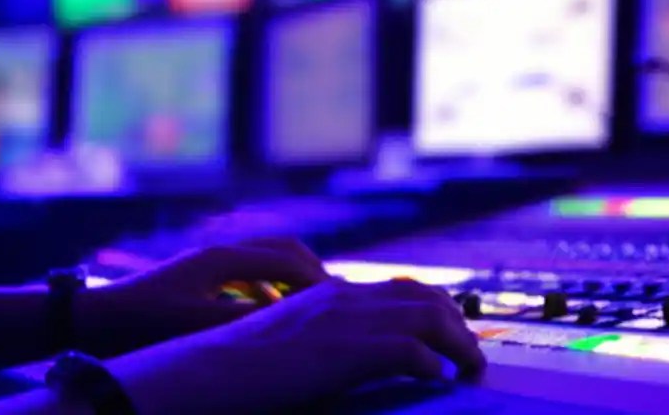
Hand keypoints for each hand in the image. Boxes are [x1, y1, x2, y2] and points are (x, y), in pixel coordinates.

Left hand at [77, 238, 328, 356]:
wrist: (95, 317)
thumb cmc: (144, 320)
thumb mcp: (197, 324)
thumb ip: (244, 320)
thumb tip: (289, 321)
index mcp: (225, 257)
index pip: (289, 262)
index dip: (319, 282)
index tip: (344, 302)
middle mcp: (223, 251)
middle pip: (285, 249)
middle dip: (314, 270)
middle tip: (338, 297)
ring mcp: (213, 260)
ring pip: (270, 257)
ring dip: (294, 276)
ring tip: (315, 302)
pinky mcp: (204, 273)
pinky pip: (252, 271)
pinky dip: (273, 285)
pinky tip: (274, 310)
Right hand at [108, 278, 486, 414]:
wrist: (198, 372)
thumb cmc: (234, 369)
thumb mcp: (287, 342)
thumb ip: (322, 340)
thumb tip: (348, 359)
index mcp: (330, 294)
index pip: (400, 289)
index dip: (434, 308)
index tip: (451, 332)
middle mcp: (343, 297)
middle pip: (424, 296)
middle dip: (457, 321)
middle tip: (471, 352)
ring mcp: (345, 320)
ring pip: (427, 317)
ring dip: (458, 343)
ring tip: (471, 368)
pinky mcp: (344, 350)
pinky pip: (408, 350)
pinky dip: (431, 363)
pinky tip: (438, 380)